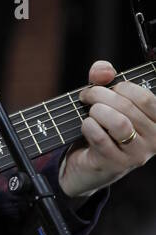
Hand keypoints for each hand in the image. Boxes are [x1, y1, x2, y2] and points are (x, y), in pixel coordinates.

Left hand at [58, 59, 155, 198]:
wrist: (87, 165)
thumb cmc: (101, 128)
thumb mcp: (104, 100)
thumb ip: (103, 79)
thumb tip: (104, 70)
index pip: (147, 99)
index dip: (121, 86)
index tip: (104, 86)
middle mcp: (153, 140)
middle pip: (128, 108)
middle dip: (101, 95)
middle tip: (87, 96)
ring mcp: (136, 155)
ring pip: (119, 123)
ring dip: (97, 111)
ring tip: (90, 113)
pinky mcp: (116, 165)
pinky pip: (101, 138)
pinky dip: (89, 126)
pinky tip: (86, 126)